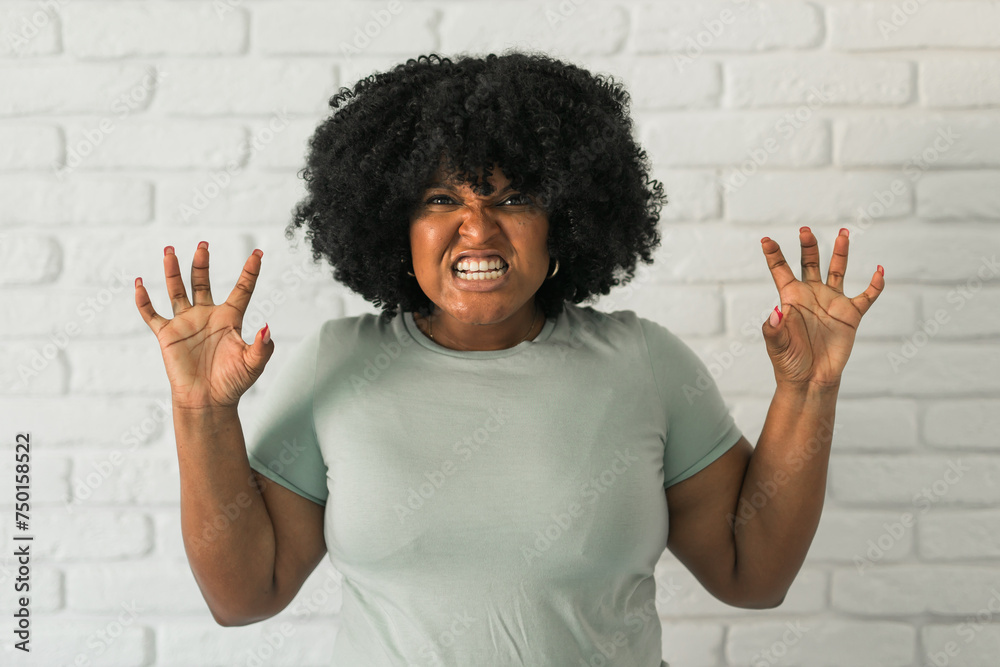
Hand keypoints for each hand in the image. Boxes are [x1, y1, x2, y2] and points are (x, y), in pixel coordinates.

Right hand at [134, 242, 273, 409]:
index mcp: (230, 319)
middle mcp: (207, 315)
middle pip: (203, 282)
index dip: (250, 271)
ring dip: (172, 271)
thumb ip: (261, 347)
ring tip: (170, 251)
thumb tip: (267, 328)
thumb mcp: (252, 364)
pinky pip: (152, 314)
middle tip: (203, 244)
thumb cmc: (232, 383)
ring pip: (177, 291)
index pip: (241, 289)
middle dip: (202, 263)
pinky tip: (139, 284)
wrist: (208, 401)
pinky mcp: (167, 335)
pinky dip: (144, 301)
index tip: (258, 252)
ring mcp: (186, 323)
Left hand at [760, 227, 883, 388]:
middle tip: (805, 229)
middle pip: (810, 263)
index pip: (781, 271)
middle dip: (808, 246)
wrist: (810, 380)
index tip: (766, 240)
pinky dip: (875, 284)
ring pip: (837, 271)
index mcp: (791, 299)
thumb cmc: (789, 362)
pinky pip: (867, 296)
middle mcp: (812, 295)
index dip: (774, 255)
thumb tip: (777, 312)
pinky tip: (880, 271)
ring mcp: (832, 302)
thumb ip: (774, 328)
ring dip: (840, 252)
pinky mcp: (851, 315)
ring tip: (842, 233)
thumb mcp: (777, 345)